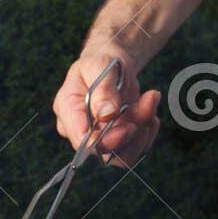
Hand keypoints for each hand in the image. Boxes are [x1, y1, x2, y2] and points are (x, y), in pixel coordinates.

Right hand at [52, 51, 162, 167]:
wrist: (113, 66)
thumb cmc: (100, 64)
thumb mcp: (98, 66)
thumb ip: (102, 90)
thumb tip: (106, 115)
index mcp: (68, 111)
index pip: (81, 140)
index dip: (105, 142)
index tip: (129, 127)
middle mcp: (81, 131)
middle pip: (105, 152)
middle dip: (130, 133)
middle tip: (146, 103)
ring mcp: (100, 139)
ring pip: (123, 154)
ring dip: (143, 131)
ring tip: (149, 101)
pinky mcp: (118, 142)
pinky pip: (136, 147)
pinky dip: (148, 129)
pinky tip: (149, 107)